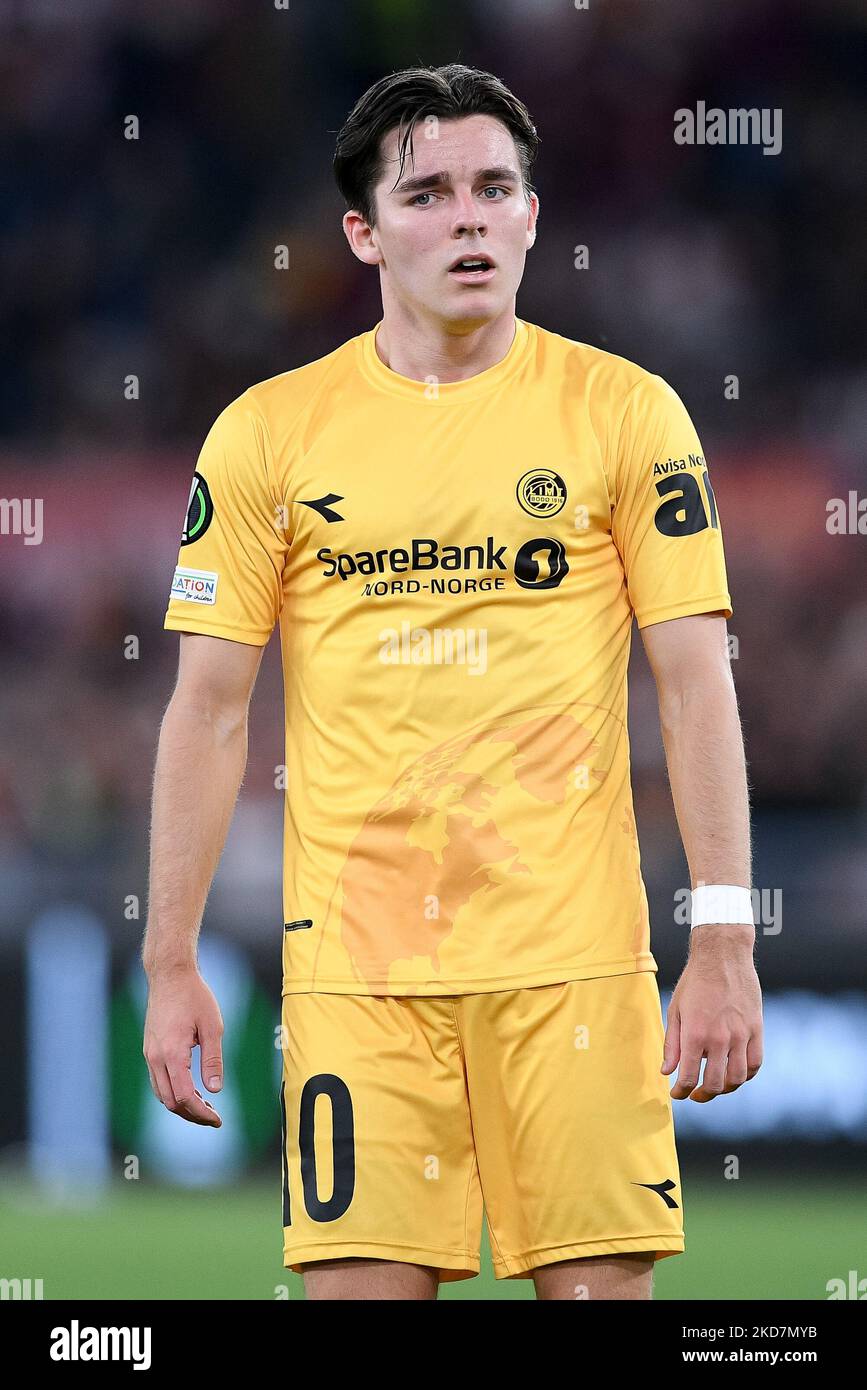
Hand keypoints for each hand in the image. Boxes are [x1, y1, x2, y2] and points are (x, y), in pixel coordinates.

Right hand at [143, 965, 223, 1125]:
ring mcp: (149, 1054)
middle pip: (170, 1101)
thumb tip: (215, 1090)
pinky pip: (158, 1081)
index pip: (184, 1097)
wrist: (169, 975)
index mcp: (172, 1053)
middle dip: (192, 1115)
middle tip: (214, 1118)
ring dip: (181, 1105)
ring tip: (205, 1107)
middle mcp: (155, 1057)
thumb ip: (213, 1060)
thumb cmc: (194, 996)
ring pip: (161, 1093)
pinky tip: (191, 1090)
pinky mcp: (149, 1049)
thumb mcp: (212, 1026)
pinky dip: (173, 1092)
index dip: (201, 1113)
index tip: (218, 1119)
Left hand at [662, 924, 762, 1101]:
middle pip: (715, 1084)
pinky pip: (755, 1063)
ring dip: (725, 1089)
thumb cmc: (695, 981)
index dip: (681, 1092)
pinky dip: (745, 1075)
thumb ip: (671, 1044)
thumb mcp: (675, 1010)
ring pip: (737, 1078)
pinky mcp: (756, 1030)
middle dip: (702, 1095)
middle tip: (695, 1095)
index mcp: (695, 1033)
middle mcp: (720, 1038)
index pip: (688, 1077)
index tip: (677, 1094)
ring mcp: (741, 1035)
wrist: (723, 956)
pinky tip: (735, 1074)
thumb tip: (666, 1071)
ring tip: (715, 1086)